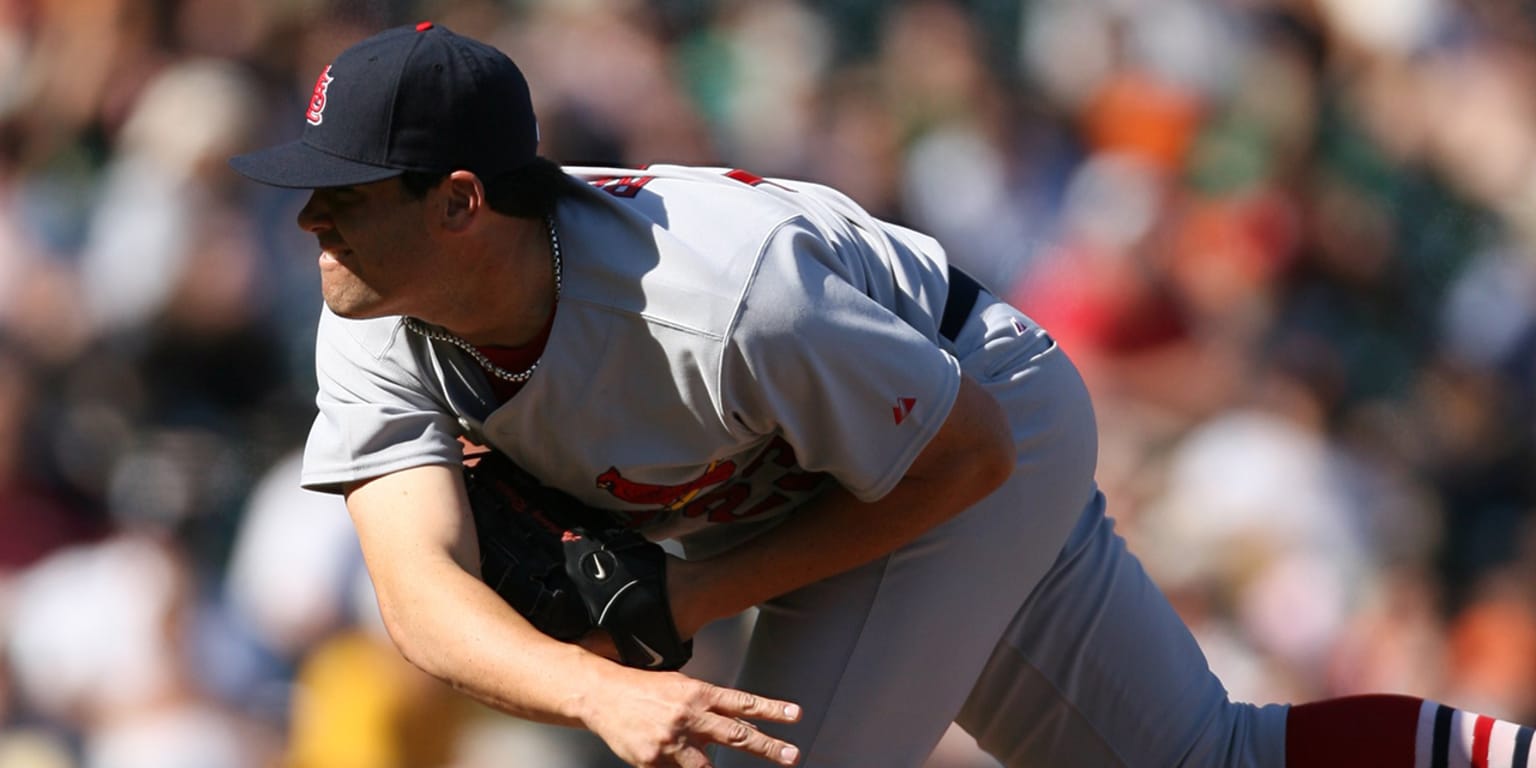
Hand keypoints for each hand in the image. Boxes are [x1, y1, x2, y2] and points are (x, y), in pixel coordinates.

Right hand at [580, 664, 802, 766]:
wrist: (603, 695)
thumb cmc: (643, 690)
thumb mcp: (681, 687)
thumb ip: (710, 706)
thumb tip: (740, 722)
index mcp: (698, 693)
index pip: (743, 702)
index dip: (771, 710)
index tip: (795, 716)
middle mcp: (689, 716)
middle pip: (736, 734)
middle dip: (768, 747)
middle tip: (790, 755)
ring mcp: (672, 741)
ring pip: (708, 766)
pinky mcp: (654, 760)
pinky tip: (684, 764)